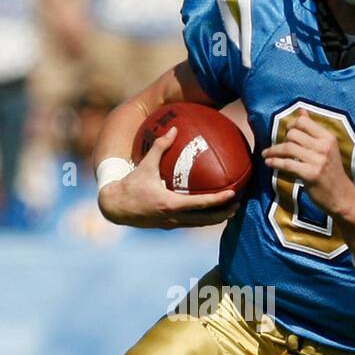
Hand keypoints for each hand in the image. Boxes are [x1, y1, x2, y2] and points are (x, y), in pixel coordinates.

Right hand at [98, 126, 239, 228]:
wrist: (115, 208)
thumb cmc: (130, 185)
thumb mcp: (145, 165)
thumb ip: (160, 147)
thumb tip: (174, 129)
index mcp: (170, 204)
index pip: (201, 204)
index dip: (219, 200)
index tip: (233, 193)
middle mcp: (173, 217)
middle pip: (206, 219)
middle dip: (224, 213)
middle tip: (239, 203)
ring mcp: (172, 224)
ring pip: (200, 224)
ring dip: (216, 218)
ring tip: (230, 209)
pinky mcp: (168, 225)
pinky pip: (190, 223)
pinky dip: (203, 218)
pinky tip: (209, 210)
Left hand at [261, 111, 354, 217]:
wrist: (341, 196)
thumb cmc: (332, 172)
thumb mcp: (327, 148)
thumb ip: (313, 130)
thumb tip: (302, 111)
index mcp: (328, 137)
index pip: (303, 122)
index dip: (290, 126)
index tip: (286, 133)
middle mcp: (324, 146)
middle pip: (293, 134)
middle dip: (281, 140)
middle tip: (276, 148)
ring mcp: (318, 160)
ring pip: (288, 148)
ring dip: (273, 151)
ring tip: (266, 154)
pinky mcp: (311, 174)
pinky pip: (287, 164)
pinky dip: (275, 162)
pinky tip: (269, 163)